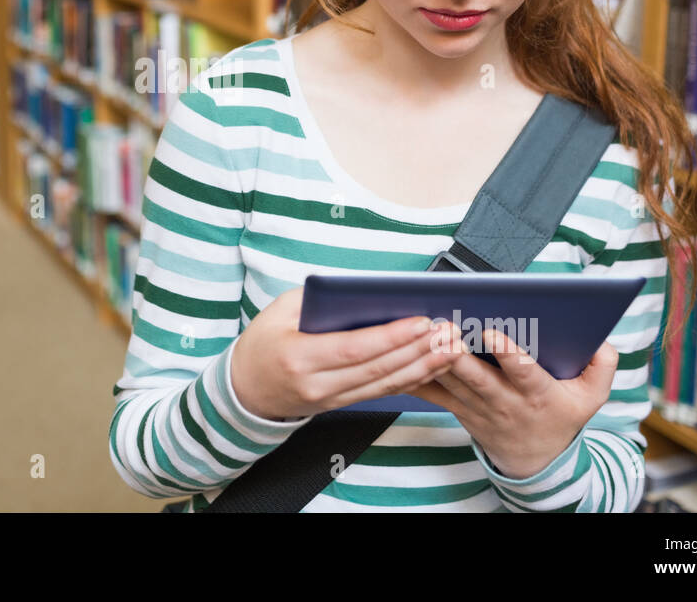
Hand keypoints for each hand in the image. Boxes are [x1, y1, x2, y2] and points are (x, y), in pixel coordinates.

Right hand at [230, 289, 457, 421]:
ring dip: (422, 367)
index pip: (354, 348)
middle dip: (418, 350)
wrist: (245, 389)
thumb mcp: (280, 310)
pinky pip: (381, 393)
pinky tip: (432, 367)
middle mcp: (316, 384)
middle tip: (448, 332)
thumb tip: (364, 290)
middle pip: (377, 369)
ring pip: (385, 385)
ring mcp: (329, 400)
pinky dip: (409, 380)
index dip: (391, 336)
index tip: (422, 321)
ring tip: (451, 349)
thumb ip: (318, 299)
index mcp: (298, 356)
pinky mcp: (340, 405)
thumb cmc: (263, 342)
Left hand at [412, 328, 617, 478]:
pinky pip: (432, 392)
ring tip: (420, 332)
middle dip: (460, 353)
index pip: (523, 373)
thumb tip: (604, 341)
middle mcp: (505, 401)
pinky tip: (398, 355)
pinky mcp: (458, 408)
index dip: (508, 353)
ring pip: (451, 382)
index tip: (493, 333)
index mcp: (538, 394)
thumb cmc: (561, 416)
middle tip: (444, 327)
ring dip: (433, 358)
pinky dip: (414, 375)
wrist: (534, 461)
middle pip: (478, 377)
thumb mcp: (592, 398)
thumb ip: (603, 367)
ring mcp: (478, 407)